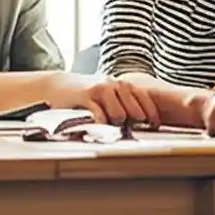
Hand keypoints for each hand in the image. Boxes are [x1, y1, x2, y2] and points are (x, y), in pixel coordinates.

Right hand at [44, 73, 160, 127]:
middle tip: (130, 131)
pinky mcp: (87, 95)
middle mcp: (115, 84)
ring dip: (116, 124)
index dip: (152, 115)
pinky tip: (99, 124)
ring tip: (110, 125)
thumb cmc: (87, 94)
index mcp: (124, 84)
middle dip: (135, 124)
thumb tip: (142, 122)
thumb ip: (124, 104)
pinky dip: (102, 123)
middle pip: (135, 110)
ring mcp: (101, 88)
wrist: (59, 85)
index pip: (146, 99)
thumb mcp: (108, 95)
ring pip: (119, 114)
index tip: (154, 127)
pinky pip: (100, 114)